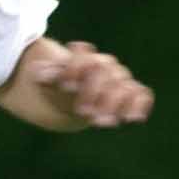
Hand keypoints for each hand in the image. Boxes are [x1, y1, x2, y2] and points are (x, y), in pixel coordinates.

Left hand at [31, 40, 154, 127]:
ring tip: (100, 121)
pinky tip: (133, 118)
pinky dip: (139, 104)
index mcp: (84, 60)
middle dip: (94, 91)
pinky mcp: (129, 95)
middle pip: (106, 71)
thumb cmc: (58, 88)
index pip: (85, 57)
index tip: (65, 86)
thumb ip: (46, 76)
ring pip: (124, 84)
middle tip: (81, 111)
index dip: (76, 69)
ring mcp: (118, 81)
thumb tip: (36, 71)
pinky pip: (141, 94)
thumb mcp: (48, 82)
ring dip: (114, 103)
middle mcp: (104, 67)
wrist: (70, 98)